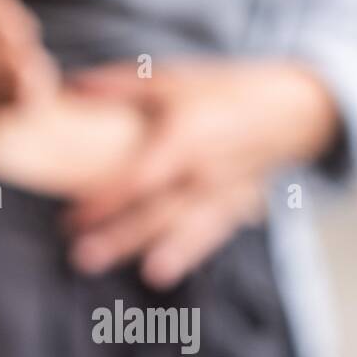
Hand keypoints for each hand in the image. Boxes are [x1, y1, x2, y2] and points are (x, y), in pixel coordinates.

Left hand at [62, 60, 338, 288]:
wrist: (287, 109)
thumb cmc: (220, 92)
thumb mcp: (171, 81)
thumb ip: (119, 87)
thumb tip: (69, 88)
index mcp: (183, 137)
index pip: (138, 176)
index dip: (105, 200)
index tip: (70, 220)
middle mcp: (202, 170)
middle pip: (156, 210)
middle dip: (119, 237)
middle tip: (81, 259)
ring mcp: (221, 193)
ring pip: (182, 228)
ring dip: (154, 252)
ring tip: (131, 274)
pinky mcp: (234, 207)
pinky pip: (207, 235)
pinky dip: (186, 255)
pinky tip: (158, 276)